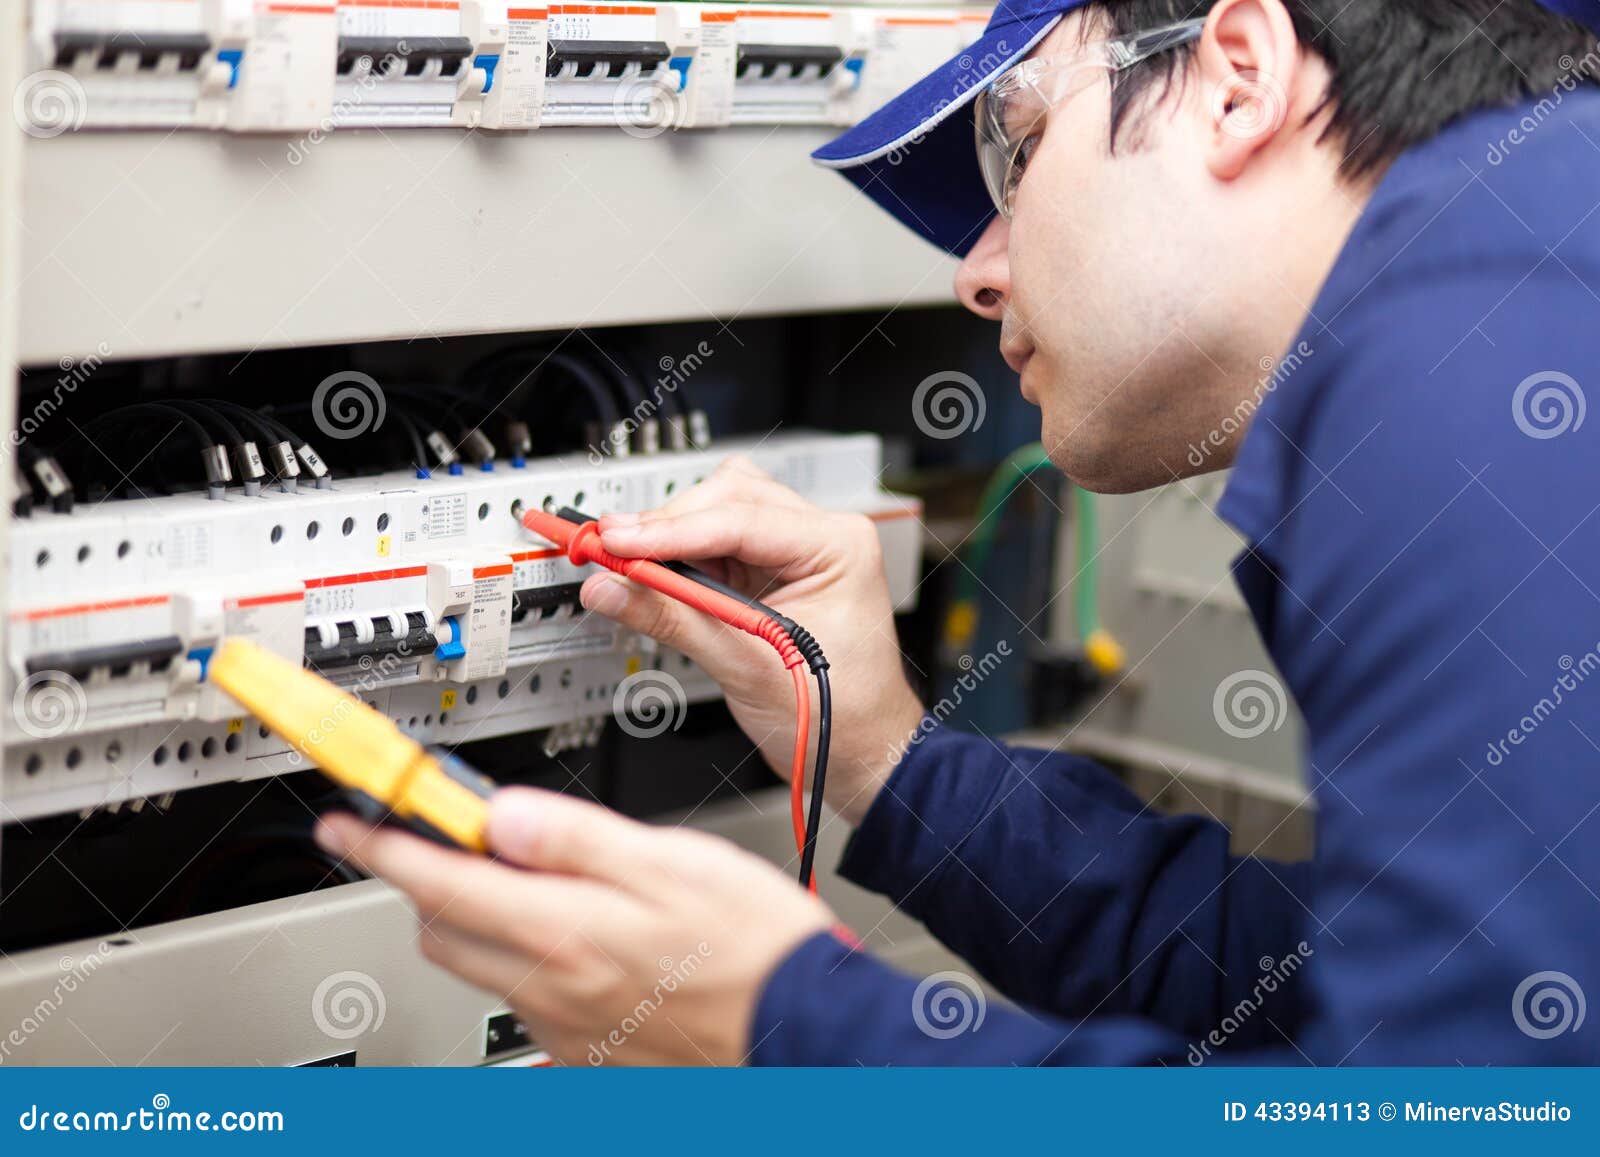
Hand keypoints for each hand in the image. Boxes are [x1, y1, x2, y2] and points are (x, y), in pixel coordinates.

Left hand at [316, 788, 833, 1065]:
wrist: (803, 1031)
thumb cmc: (754, 946)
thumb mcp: (671, 860)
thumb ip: (574, 837)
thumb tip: (498, 813)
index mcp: (565, 931)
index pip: (440, 882)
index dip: (383, 844)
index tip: (347, 821)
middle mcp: (551, 988)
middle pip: (444, 930)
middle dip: (431, 878)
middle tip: (454, 834)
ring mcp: (566, 1028)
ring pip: (483, 966)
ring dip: (477, 918)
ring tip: (529, 877)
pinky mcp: (586, 1052)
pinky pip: (527, 1000)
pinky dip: (527, 959)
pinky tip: (580, 935)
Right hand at [580, 455, 925, 824]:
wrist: (860, 749)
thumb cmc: (838, 714)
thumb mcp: (746, 667)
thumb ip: (673, 620)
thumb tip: (612, 588)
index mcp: (837, 546)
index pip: (739, 519)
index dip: (668, 531)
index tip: (615, 541)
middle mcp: (820, 536)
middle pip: (726, 498)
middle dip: (666, 526)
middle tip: (610, 553)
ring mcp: (795, 550)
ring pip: (718, 510)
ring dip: (672, 536)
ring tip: (631, 566)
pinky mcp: (771, 569)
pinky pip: (716, 543)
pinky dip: (682, 556)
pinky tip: (656, 576)